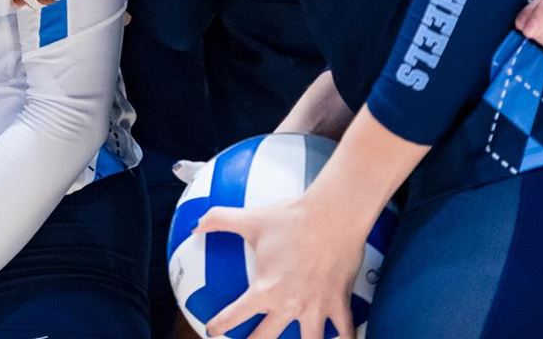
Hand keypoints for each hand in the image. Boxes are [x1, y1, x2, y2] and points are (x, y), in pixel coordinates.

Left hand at [196, 195, 360, 338]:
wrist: (334, 215)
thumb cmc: (292, 218)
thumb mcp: (250, 219)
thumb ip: (219, 220)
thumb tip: (196, 223)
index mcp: (266, 289)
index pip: (236, 315)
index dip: (220, 325)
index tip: (212, 331)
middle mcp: (290, 304)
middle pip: (267, 338)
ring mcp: (317, 307)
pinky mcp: (340, 303)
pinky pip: (346, 332)